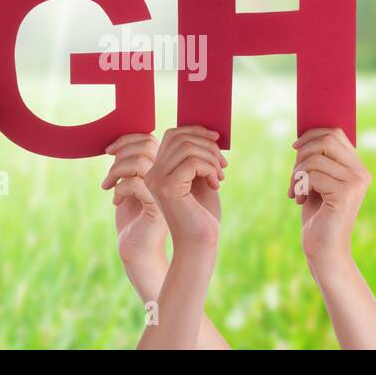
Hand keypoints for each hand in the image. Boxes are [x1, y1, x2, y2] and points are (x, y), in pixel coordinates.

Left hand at [102, 133, 165, 266]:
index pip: (148, 138)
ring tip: (109, 186)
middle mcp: (169, 176)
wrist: (138, 251)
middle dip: (120, 153)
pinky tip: (116, 201)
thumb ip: (130, 164)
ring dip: (116, 170)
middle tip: (109, 176)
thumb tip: (120, 143)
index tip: (109, 151)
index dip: (127, 139)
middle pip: (146, 144)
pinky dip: (119, 188)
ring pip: (140, 161)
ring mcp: (165, 190)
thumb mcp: (129, 186)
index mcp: (165, 168)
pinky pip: (136, 183)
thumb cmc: (133, 219)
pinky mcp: (157, 205)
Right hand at [144, 126, 226, 250]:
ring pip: (188, 147)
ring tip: (220, 176)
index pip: (173, 134)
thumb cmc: (203, 214)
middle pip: (180, 137)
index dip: (197, 131)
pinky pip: (193, 161)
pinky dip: (210, 168)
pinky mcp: (167, 187)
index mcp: (159, 169)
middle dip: (208, 145)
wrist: (200, 243)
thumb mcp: (202, 179)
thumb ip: (200, 157)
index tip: (218, 141)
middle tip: (223, 165)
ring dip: (211, 158)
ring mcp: (157, 180)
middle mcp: (152, 173)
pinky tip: (216, 184)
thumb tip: (208, 132)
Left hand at [289, 128, 370, 261]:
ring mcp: (355, 183)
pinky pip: (313, 175)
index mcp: (357, 168)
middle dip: (301, 154)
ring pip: (315, 159)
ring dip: (296, 174)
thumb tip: (303, 137)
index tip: (295, 148)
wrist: (324, 249)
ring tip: (294, 191)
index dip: (311, 135)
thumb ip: (317, 161)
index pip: (336, 133)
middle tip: (294, 175)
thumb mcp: (317, 183)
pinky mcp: (345, 194)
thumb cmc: (318, 216)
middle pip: (326, 140)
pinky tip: (299, 200)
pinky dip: (299, 186)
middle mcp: (361, 173)